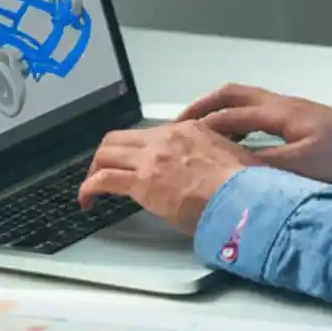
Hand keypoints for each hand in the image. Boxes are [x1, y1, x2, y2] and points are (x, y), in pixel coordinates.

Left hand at [77, 120, 259, 234]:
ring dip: (94, 168)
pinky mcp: (141, 182)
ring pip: (107, 152)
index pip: (153, 134)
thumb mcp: (239, 158)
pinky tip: (87, 200)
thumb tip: (227, 168)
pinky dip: (89, 188)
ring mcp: (152, 158)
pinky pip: (103, 179)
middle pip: (122, 137)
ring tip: (91, 186)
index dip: (139, 149)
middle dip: (108, 153)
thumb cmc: (245, 185)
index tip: (138, 161)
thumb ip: (224, 156)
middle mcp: (166, 138)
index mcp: (190, 130)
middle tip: (105, 169)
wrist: (241, 196)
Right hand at [178, 84, 331, 184]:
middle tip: (177, 125)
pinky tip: (240, 145)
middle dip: (201, 108)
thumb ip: (264, 166)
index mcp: (280, 112)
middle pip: (232, 96)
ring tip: (201, 135)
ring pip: (246, 105)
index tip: (173, 139)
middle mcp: (284, 106)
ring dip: (220, 115)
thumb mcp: (304, 167)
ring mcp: (294, 114)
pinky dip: (241, 125)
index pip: (225, 114)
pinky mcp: (305, 126)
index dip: (196, 126)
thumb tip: (227, 170)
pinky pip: (261, 117)